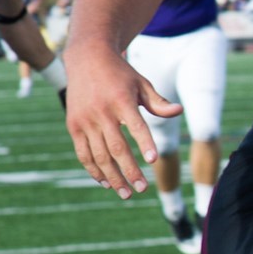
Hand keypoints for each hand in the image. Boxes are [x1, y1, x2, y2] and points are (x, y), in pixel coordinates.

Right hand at [64, 45, 183, 196]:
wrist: (87, 59)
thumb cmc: (121, 75)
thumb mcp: (142, 84)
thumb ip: (159, 102)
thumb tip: (179, 112)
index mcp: (121, 101)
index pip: (136, 126)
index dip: (145, 144)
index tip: (153, 161)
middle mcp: (101, 113)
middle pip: (116, 148)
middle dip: (130, 171)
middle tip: (142, 189)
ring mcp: (84, 121)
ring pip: (99, 155)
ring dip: (113, 177)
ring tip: (126, 194)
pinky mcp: (74, 126)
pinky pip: (83, 153)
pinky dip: (93, 170)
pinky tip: (106, 182)